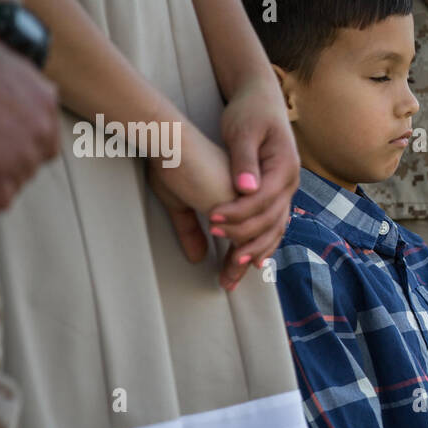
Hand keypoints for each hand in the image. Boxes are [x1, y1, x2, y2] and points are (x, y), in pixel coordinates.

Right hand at [0, 35, 58, 208]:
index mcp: (46, 100)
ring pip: (18, 181)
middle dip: (11, 163)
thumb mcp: (3, 58)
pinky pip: (0, 199)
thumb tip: (35, 88)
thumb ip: (25, 79)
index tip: (4, 147)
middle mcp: (41, 128)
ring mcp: (22, 153)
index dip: (25, 146)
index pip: (48, 139)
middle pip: (34, 162)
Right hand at [146, 127, 255, 290]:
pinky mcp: (239, 202)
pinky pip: (244, 233)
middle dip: (242, 264)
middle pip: (256, 236)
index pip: (249, 227)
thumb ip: (190, 229)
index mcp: (239, 191)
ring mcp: (248, 198)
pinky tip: (228, 264)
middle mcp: (250, 194)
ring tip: (227, 280)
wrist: (172, 143)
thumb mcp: (180, 203)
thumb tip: (196, 258)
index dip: (241, 251)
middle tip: (229, 284)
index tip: (231, 272)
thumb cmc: (173, 164)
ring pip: (253, 238)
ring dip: (239, 263)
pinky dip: (237, 253)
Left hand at [206, 74, 301, 276]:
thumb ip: (245, 160)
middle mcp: (290, 183)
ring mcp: (286, 190)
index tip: (211, 219)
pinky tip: (251, 262)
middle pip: (271, 221)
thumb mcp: (243, 130)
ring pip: (275, 229)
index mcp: (284, 168)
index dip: (238, 213)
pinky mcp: (276, 194)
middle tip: (221, 256)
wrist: (262, 99)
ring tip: (233, 272)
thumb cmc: (249, 112)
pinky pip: (272, 225)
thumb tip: (247, 189)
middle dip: (245, 241)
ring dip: (255, 252)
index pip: (263, 200)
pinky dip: (261, 245)